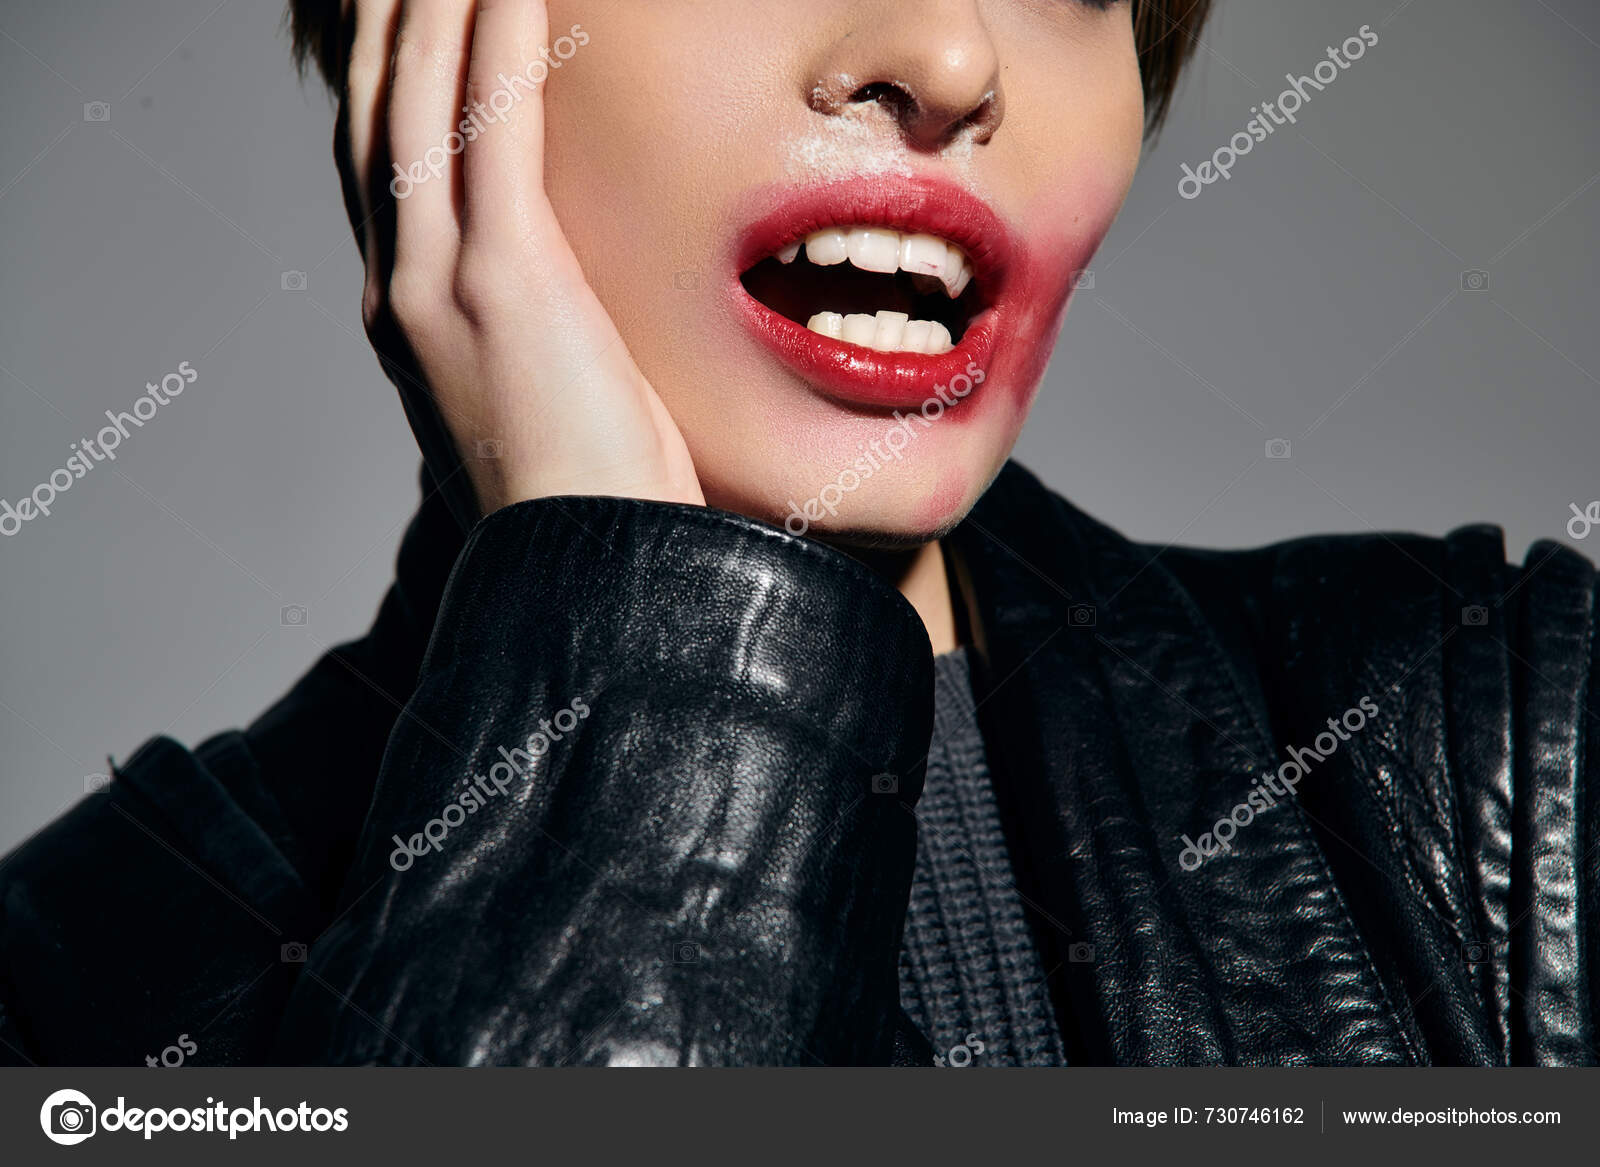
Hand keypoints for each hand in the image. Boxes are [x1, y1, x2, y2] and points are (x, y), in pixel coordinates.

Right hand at [341, 0, 703, 513]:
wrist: (591, 578)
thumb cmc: (587, 507)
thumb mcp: (537, 406)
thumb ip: (521, 340)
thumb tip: (555, 311)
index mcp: (408, 318)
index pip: (382, 172)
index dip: (383, 84)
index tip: (399, 22)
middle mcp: (401, 288)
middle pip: (372, 119)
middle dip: (383, 24)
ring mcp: (438, 280)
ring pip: (413, 105)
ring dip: (428, 8)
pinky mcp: (503, 278)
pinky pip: (490, 126)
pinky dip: (494, 44)